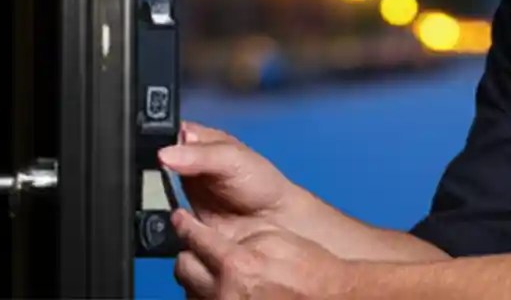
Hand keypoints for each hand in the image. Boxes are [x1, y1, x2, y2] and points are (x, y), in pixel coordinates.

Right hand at [160, 122, 312, 237]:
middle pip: (151, 162)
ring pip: (152, 191)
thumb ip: (200, 154)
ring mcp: (180, 193)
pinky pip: (161, 218)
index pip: (162, 132)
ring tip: (168, 198)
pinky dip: (161, 218)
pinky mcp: (180, 219)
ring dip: (153, 196)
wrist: (276, 221)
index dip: (154, 139)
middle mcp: (183, 164)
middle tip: (159, 175)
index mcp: (195, 140)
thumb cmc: (262, 182)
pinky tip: (174, 217)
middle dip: (149, 169)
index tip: (153, 150)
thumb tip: (165, 154)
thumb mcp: (233, 158)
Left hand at [172, 208, 354, 299]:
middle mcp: (226, 292)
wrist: (328, 295)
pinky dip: (207, 295)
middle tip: (200, 244)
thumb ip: (237, 236)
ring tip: (215, 268)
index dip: (185, 224)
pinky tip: (221, 287)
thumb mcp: (273, 238)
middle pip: (184, 266)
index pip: (194, 238)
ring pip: (189, 290)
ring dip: (198, 277)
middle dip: (191, 252)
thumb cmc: (308, 269)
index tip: (181, 219)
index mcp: (238, 263)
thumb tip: (208, 232)